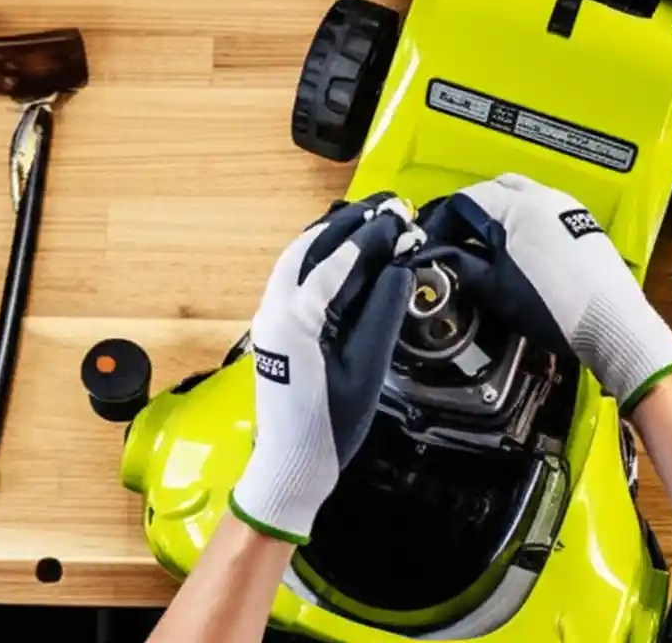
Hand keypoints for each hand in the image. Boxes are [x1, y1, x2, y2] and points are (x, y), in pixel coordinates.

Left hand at [230, 194, 415, 543]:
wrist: (290, 464)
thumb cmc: (327, 425)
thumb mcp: (366, 370)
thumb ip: (382, 316)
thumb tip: (401, 271)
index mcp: (294, 322)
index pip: (335, 264)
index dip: (371, 239)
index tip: (400, 219)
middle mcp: (273, 312)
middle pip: (308, 249)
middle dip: (348, 225)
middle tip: (387, 207)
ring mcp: (269, 319)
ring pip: (296, 260)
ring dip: (332, 236)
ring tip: (368, 220)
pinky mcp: (274, 329)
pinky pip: (294, 278)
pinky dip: (320, 258)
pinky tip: (346, 255)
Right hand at [414, 173, 671, 413]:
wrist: (612, 323)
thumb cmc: (552, 307)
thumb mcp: (496, 289)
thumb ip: (462, 265)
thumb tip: (439, 256)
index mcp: (518, 206)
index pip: (465, 200)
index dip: (442, 222)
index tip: (432, 245)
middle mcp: (544, 196)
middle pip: (494, 190)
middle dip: (471, 212)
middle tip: (456, 241)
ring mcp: (567, 208)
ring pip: (521, 198)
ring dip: (499, 215)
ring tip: (486, 248)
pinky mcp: (582, 225)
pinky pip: (543, 212)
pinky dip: (524, 222)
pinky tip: (521, 251)